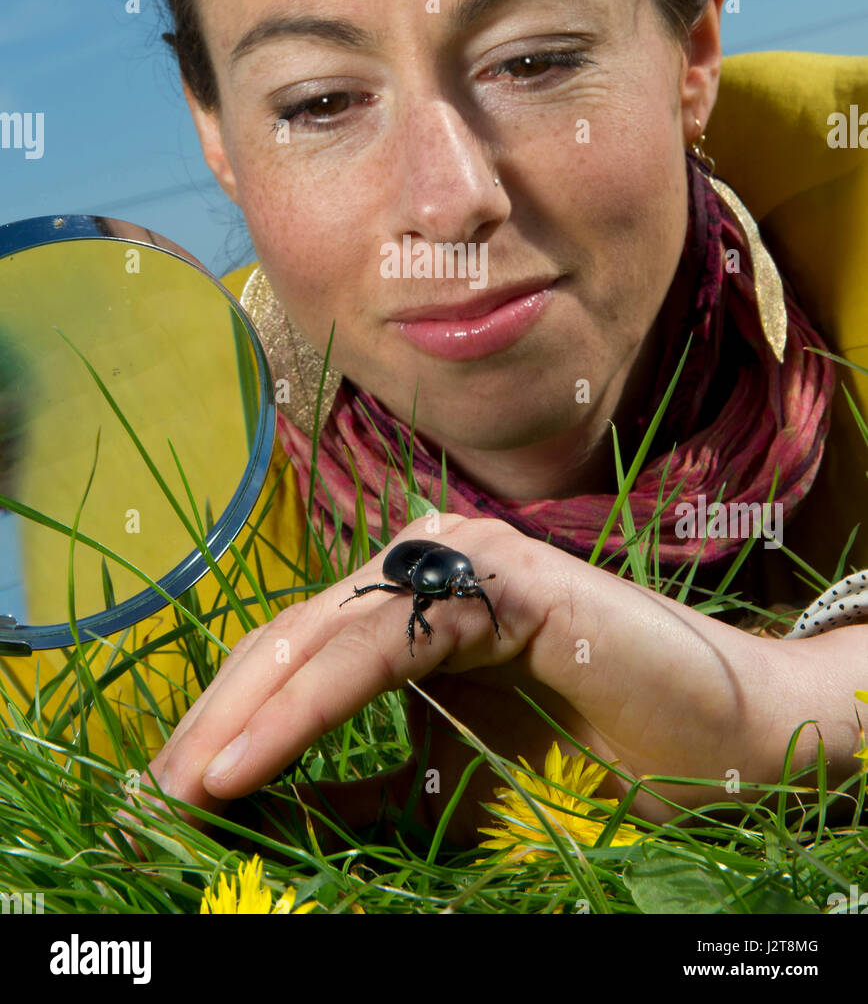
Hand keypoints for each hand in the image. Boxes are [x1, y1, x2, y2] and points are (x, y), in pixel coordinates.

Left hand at [119, 513, 783, 853]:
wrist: (724, 742)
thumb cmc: (591, 769)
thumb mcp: (440, 799)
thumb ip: (354, 804)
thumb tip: (252, 822)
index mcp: (400, 610)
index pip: (285, 665)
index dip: (218, 730)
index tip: (158, 809)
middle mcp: (417, 568)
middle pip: (281, 645)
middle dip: (209, 727)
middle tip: (146, 808)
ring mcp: (454, 559)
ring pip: (317, 638)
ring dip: (240, 719)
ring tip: (182, 794)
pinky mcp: (494, 575)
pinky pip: (377, 643)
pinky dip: (304, 704)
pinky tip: (246, 763)